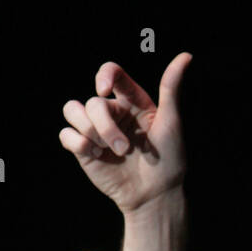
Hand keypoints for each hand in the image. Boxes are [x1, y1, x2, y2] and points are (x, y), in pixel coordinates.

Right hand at [59, 53, 192, 213]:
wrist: (155, 195)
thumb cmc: (168, 160)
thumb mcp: (172, 122)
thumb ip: (171, 89)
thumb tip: (186, 55)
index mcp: (132, 100)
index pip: (111, 73)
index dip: (104, 76)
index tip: (105, 89)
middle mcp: (112, 112)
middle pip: (93, 102)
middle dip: (106, 127)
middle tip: (125, 150)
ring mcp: (96, 130)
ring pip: (72, 110)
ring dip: (88, 131)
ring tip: (104, 150)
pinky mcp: (83, 149)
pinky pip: (65, 134)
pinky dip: (76, 142)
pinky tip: (94, 154)